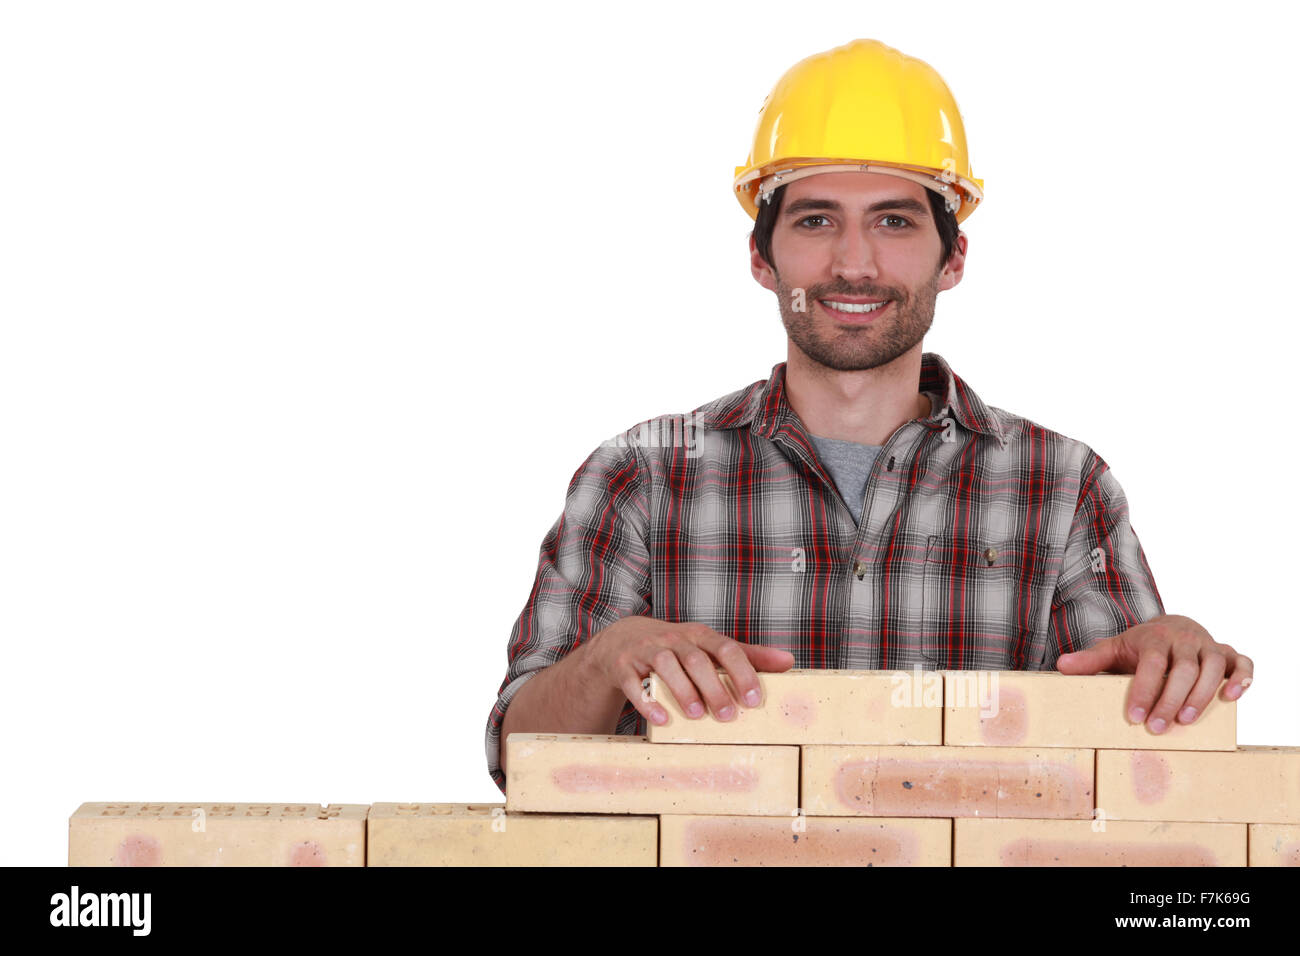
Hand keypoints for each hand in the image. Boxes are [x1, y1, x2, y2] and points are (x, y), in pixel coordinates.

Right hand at [586, 616, 794, 726]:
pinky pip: (633, 682)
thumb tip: (789, 662)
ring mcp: (647, 651)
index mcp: (699, 635)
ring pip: (665, 666)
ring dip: (683, 691)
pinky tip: (661, 719)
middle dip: (713, 688)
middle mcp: (674, 639)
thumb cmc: (677, 648)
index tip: (754, 699)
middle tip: (728, 716)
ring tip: (697, 716)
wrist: (622, 641)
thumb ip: (748, 655)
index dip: (741, 672)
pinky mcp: (624, 666)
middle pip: (696, 659)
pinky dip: (647, 701)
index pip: (725, 648)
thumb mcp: (710, 647)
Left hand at [1055, 613, 1252, 732]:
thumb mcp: (1114, 648)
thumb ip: (1091, 659)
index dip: (1145, 690)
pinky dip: (1242, 677)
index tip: (1136, 718)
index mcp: (1154, 639)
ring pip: (1213, 667)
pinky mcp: (1227, 653)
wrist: (1170, 626)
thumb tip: (1061, 666)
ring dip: (1202, 695)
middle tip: (1159, 729)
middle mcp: (1184, 640)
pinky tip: (1232, 697)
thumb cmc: (1141, 646)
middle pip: (1183, 669)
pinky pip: (1242, 662)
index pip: (1152, 664)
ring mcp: (1207, 646)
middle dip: (1171, 700)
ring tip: (1187, 722)